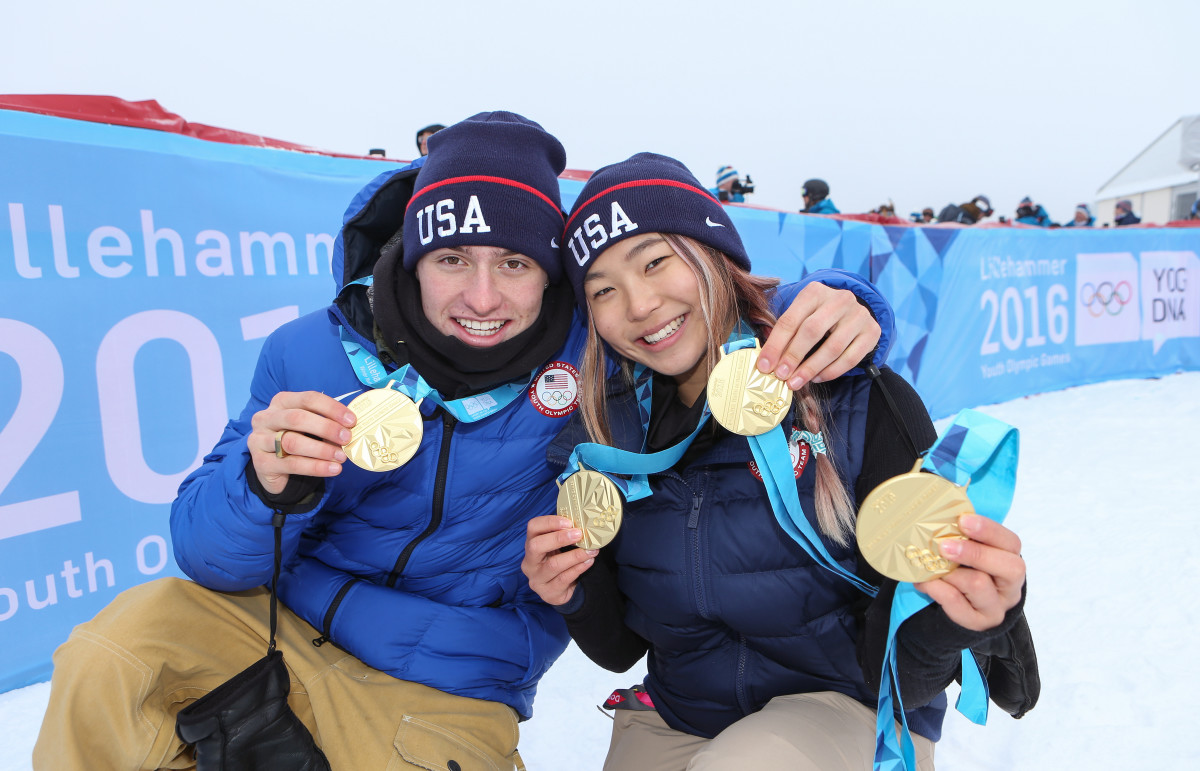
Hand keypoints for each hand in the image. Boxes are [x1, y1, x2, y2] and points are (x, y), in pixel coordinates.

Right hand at [248, 391, 357, 494]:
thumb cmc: (295, 439)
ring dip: (322, 450)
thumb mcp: (308, 427)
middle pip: (297, 418)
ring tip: (341, 457)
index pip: (308, 399)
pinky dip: (316, 467)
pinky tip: (333, 469)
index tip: (351, 420)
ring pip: (293, 442)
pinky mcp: (261, 463)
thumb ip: (325, 423)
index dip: (331, 408)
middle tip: (347, 438)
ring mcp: (260, 440)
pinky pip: (292, 464)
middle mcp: (266, 418)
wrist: (272, 467)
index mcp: (281, 402)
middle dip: (326, 428)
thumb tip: (350, 428)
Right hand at [522, 515, 597, 605]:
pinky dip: (578, 568)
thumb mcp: (557, 547)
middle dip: (558, 538)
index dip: (549, 522)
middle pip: (536, 546)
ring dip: (575, 555)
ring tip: (590, 550)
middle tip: (579, 534)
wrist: (562, 590)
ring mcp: (536, 579)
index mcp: (530, 545)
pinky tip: (588, 562)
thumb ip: (564, 535)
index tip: (568, 522)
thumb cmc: (560, 561)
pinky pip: (564, 578)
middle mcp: (529, 562)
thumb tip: (583, 522)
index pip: (533, 527)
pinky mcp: (547, 593)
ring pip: (553, 565)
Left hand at [758, 282, 880, 388]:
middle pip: (812, 331)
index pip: (790, 320)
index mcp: (814, 292)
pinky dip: (832, 371)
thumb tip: (766, 361)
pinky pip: (851, 358)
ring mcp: (859, 314)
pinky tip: (817, 378)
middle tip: (781, 376)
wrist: (852, 311)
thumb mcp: (801, 315)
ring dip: (811, 368)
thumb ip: (785, 333)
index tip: (765, 366)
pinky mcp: (872, 331)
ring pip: (833, 347)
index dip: (776, 345)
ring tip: (796, 382)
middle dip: (793, 356)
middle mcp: (839, 299)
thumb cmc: (817, 316)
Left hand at [915, 514, 1025, 631]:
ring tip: (931, 565)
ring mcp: (996, 607)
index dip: (988, 529)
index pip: (1010, 542)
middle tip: (944, 545)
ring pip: (978, 584)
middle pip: (1008, 567)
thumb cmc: (967, 572)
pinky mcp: (977, 622)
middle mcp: (1010, 586)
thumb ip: (963, 538)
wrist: (963, 610)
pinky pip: (955, 603)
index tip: (963, 520)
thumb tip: (939, 518)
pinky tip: (923, 581)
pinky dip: (936, 588)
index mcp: (1010, 560)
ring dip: (950, 571)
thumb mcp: (971, 554)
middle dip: (974, 552)